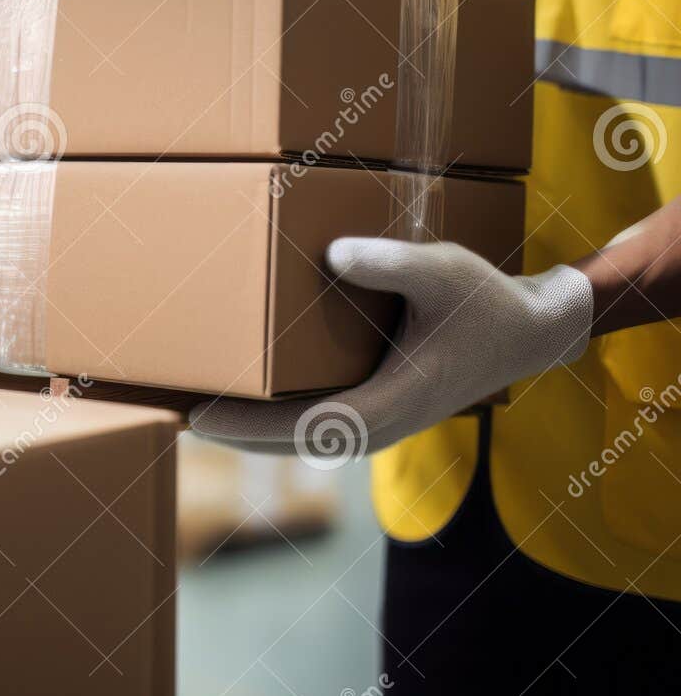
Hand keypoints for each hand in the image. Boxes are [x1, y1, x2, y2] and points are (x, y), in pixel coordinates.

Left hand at [189, 237, 594, 458]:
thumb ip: (392, 263)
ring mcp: (371, 426)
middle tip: (166, 412)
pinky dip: (267, 418)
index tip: (195, 415)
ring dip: (241, 430)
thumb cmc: (485, 302)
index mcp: (386, 408)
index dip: (242, 426)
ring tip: (185, 408)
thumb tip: (335, 252)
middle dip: (226, 431)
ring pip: (292, 440)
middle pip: (282, 444)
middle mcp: (373, 428)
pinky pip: (308, 424)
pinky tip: (234, 398)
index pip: (297, 427)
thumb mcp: (443, 272)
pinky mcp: (370, 412)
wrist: (529, 334)